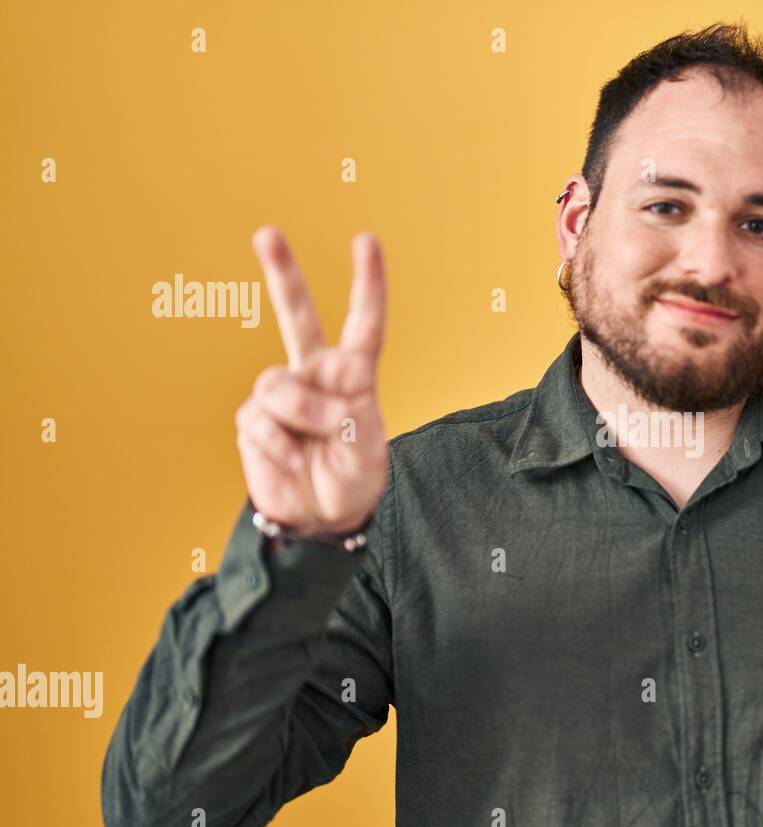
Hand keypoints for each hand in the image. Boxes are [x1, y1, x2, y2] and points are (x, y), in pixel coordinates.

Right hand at [235, 226, 389, 535]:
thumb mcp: (368, 456)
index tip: (366, 240)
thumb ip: (346, 423)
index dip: (367, 283)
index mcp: (353, 376)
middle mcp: (315, 375)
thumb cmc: (352, 481)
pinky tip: (292, 462)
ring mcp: (282, 395)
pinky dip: (279, 445)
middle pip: (297, 317)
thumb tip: (310, 404)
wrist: (320, 518)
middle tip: (267, 232)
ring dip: (299, 415)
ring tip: (311, 448)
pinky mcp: (254, 419)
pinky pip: (260, 421)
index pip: (364, 325)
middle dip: (282, 274)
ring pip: (277, 383)